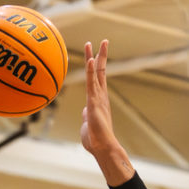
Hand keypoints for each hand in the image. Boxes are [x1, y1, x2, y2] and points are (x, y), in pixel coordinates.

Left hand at [79, 40, 118, 156]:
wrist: (103, 147)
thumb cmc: (96, 139)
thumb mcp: (88, 123)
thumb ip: (87, 115)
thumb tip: (85, 111)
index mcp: (98, 99)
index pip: (98, 78)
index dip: (97, 64)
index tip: (96, 52)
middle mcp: (100, 96)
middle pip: (100, 71)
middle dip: (101, 55)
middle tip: (102, 41)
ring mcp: (98, 98)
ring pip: (96, 74)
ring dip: (95, 57)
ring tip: (94, 43)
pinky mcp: (94, 103)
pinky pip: (91, 84)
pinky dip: (91, 71)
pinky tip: (91, 60)